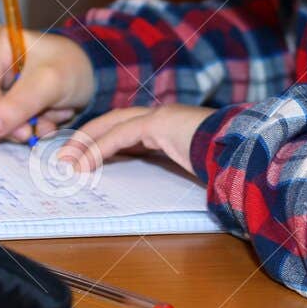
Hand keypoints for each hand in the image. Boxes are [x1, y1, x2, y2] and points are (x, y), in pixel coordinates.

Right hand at [0, 27, 95, 142]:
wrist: (95, 74)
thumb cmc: (73, 67)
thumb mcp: (47, 85)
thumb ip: (15, 107)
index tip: (23, 134)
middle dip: (17, 122)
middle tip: (40, 127)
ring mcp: (0, 81)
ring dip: (28, 125)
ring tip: (53, 114)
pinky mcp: (9, 97)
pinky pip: (11, 122)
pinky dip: (33, 125)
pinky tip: (51, 116)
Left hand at [57, 103, 217, 176]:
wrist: (242, 153)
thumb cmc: (223, 164)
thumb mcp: (188, 170)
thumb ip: (170, 171)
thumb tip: (150, 191)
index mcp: (167, 127)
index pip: (125, 130)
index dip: (101, 142)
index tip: (83, 159)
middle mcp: (160, 117)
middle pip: (112, 122)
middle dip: (85, 138)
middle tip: (64, 158)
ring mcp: (159, 116)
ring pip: (111, 125)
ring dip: (85, 143)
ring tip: (67, 162)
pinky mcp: (158, 123)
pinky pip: (120, 135)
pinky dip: (99, 149)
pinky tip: (85, 163)